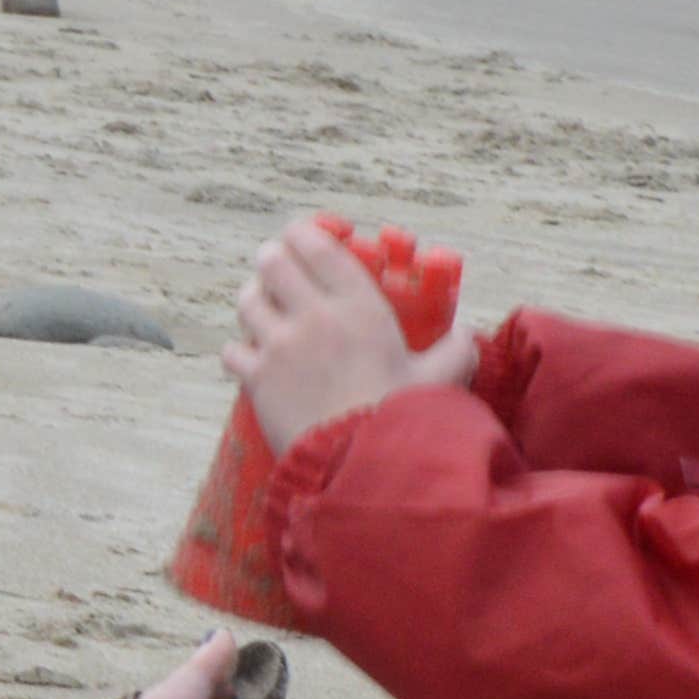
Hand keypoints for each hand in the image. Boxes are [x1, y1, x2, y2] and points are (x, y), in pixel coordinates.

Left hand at [231, 219, 477, 449]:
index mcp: (359, 304)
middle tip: (279, 273)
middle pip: (271, 261)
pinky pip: (231, 350)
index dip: (303, 234)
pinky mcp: (256, 379)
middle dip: (272, 262)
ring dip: (254, 303)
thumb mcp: (444, 378)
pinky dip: (239, 353)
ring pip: (246, 301)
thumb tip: (467, 337)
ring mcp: (279, 346)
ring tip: (265, 312)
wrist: (361, 464)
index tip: (302, 238)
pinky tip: (251, 360)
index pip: (316, 244)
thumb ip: (457, 351)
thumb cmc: (404, 417)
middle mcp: (314, 315)